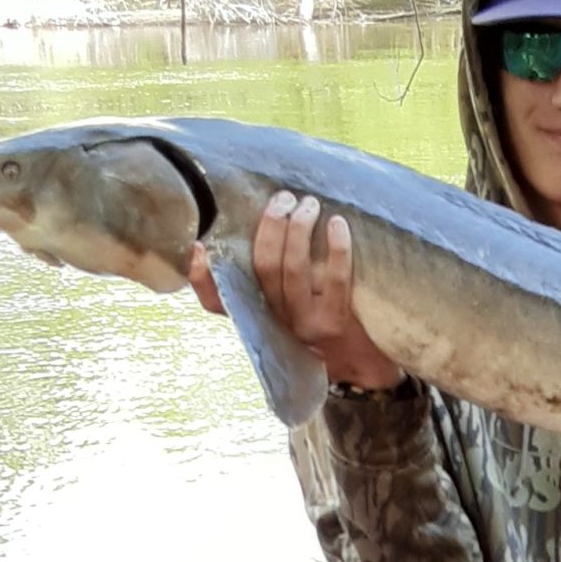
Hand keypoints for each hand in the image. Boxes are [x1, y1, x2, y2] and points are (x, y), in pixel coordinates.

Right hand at [187, 192, 403, 390]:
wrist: (361, 363)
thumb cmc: (320, 324)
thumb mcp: (285, 306)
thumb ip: (264, 277)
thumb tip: (240, 233)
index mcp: (257, 314)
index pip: (217, 301)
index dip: (202, 276)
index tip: (199, 244)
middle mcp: (276, 321)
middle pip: (264, 267)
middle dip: (271, 225)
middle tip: (284, 198)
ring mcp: (305, 325)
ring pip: (294, 270)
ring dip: (300, 229)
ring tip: (309, 204)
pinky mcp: (335, 323)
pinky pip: (335, 280)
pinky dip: (337, 248)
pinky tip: (337, 223)